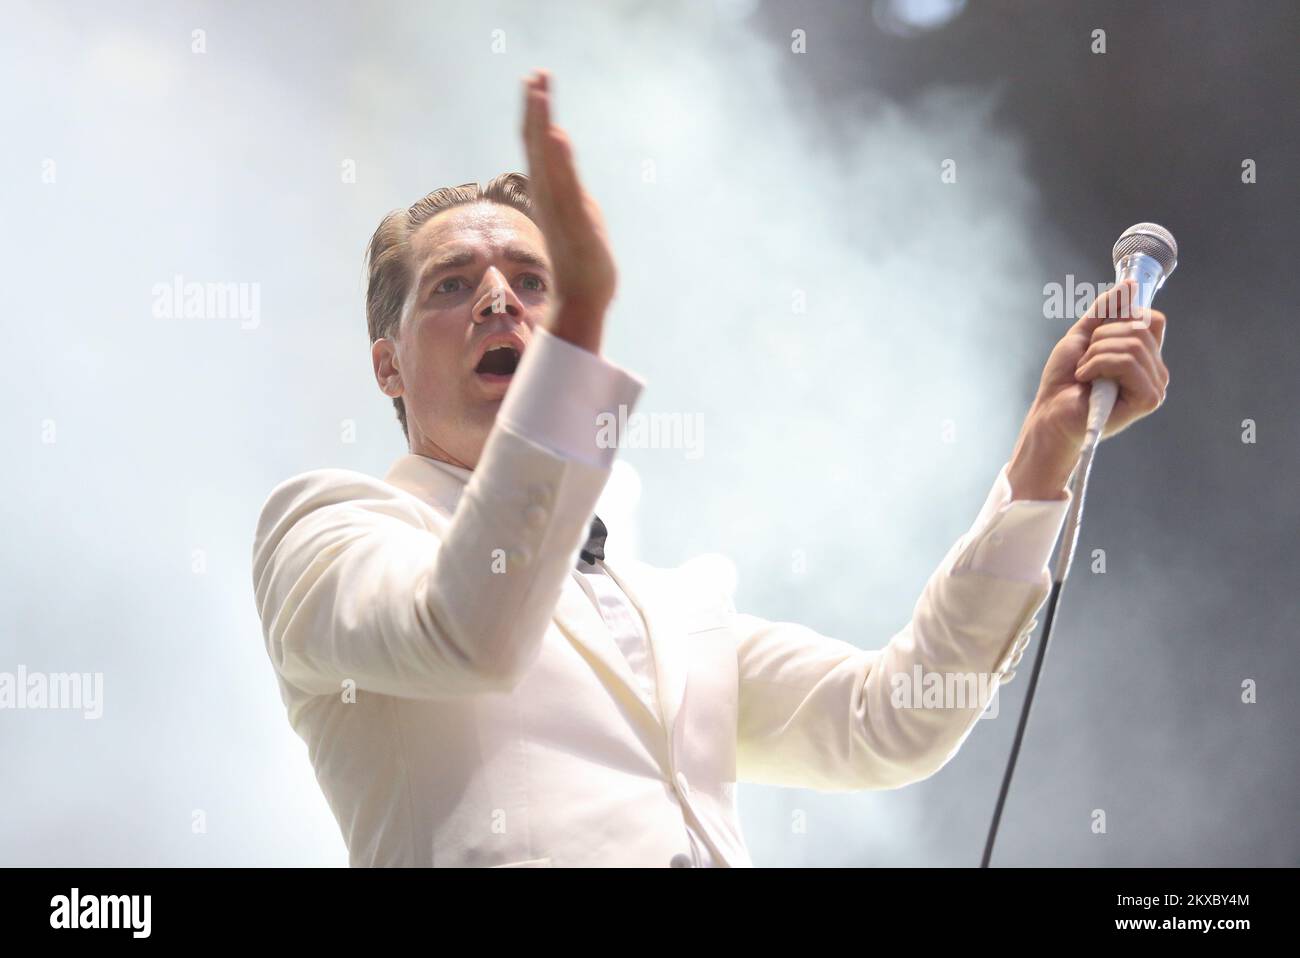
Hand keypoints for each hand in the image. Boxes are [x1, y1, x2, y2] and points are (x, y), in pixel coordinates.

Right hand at [521, 69, 616, 352]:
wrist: (583, 300)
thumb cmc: (583, 262)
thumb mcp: (581, 217)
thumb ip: (573, 190)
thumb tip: (567, 169)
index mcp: (550, 195)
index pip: (538, 148)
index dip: (536, 115)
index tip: (536, 82)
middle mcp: (549, 198)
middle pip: (537, 146)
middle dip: (536, 110)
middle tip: (534, 76)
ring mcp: (560, 210)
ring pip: (546, 161)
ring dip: (542, 125)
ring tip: (539, 93)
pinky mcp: (574, 223)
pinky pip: (563, 187)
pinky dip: (559, 162)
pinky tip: (556, 137)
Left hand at [1008, 280, 1170, 499]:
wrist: (1049, 413)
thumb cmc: (1064, 380)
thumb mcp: (1082, 335)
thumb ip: (1106, 310)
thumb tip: (1131, 284)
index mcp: (1145, 355)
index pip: (1152, 318)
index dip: (1122, 319)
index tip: (1097, 337)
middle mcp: (1155, 370)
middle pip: (1140, 327)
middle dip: (1100, 338)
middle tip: (1085, 362)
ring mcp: (1155, 386)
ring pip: (1131, 343)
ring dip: (1095, 354)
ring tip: (1085, 373)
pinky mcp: (1148, 399)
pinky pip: (1128, 361)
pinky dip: (1098, 365)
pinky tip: (1088, 382)